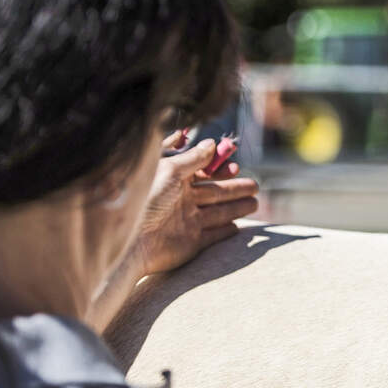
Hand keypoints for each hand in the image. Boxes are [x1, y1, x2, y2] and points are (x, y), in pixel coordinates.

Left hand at [133, 132, 259, 276]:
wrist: (132, 241)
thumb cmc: (145, 201)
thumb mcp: (168, 169)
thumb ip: (192, 157)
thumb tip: (210, 143)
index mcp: (172, 181)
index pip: (201, 171)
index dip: (218, 168)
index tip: (235, 165)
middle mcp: (180, 200)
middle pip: (213, 192)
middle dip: (234, 188)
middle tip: (255, 186)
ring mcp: (186, 222)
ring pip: (218, 212)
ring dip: (237, 207)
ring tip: (255, 203)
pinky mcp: (191, 243)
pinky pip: (213, 236)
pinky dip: (225, 232)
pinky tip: (238, 227)